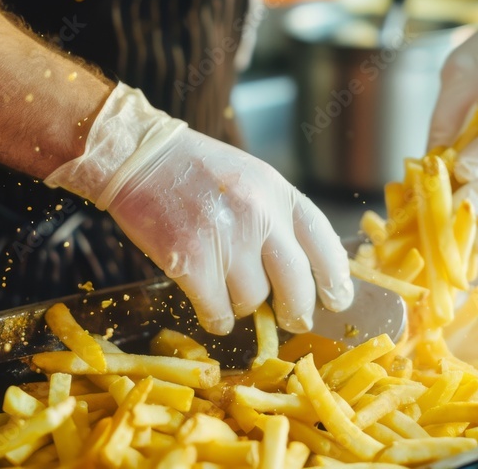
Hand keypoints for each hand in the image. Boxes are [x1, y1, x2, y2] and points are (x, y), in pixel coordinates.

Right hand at [46, 83, 353, 334]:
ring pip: (254, 302)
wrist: (140, 157)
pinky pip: (218, 313)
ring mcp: (226, 240)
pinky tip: (211, 308)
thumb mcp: (253, 181)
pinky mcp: (190, 262)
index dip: (336, 280)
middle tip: (292, 319)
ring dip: (243, 306)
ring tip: (226, 288)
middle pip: (298, 286)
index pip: (324, 245)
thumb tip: (303, 275)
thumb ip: (279, 219)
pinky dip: (216, 318)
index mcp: (280, 194)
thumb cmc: (198, 172)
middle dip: (298, 312)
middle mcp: (260, 216)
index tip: (337, 300)